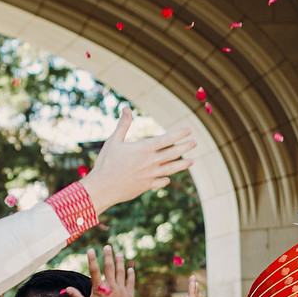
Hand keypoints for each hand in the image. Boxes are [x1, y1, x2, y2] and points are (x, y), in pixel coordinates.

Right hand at [65, 246, 134, 296]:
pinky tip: (130, 268)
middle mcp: (110, 287)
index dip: (92, 259)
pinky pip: (131, 281)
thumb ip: (77, 296)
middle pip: (109, 267)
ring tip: (119, 254)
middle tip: (108, 247)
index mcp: (98, 289)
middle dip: (108, 256)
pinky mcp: (129, 294)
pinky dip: (131, 274)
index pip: (94, 270)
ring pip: (121, 272)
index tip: (91, 250)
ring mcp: (121, 290)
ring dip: (120, 262)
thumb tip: (68, 288)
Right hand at [81, 110, 195, 210]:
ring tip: (191, 161)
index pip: (166, 140)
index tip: (189, 130)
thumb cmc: (106, 163)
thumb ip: (123, 125)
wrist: (102, 188)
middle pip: (173, 154)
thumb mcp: (113, 141)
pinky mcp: (147, 186)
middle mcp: (150, 162)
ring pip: (171, 169)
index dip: (179, 134)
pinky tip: (168, 178)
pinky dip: (165, 179)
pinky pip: (160, 182)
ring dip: (182, 164)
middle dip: (185, 147)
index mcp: (143, 149)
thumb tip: (126, 108)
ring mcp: (150, 175)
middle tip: (194, 143)